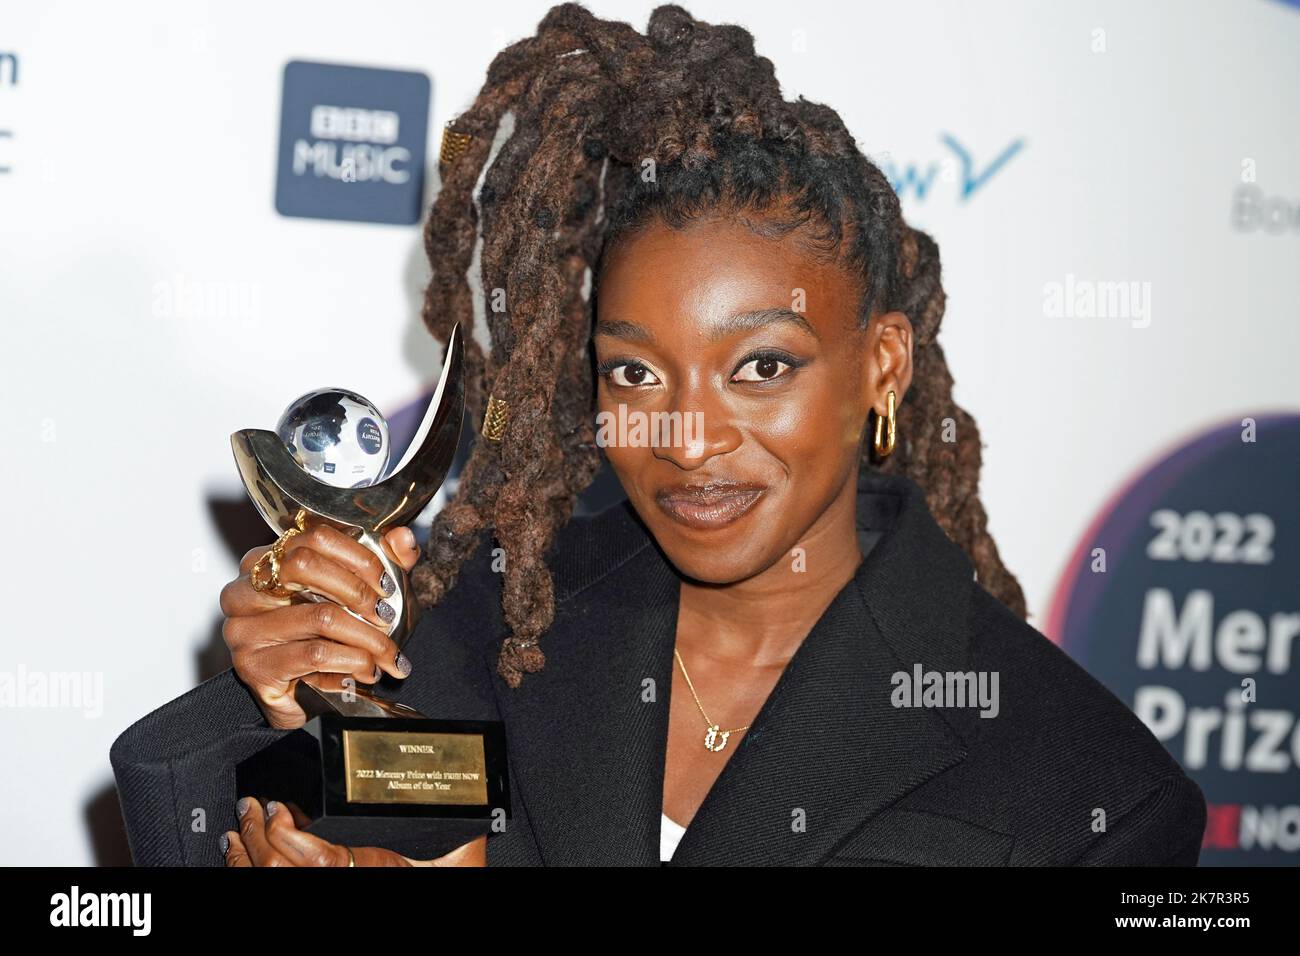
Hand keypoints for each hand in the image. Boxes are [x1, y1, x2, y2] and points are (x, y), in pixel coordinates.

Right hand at [220, 523, 422, 728]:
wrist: (299, 703)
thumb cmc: (320, 642)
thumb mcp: (354, 598)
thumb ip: (381, 563)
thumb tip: (404, 538)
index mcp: (264, 563)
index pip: (313, 537)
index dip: (357, 556)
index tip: (386, 582)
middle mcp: (244, 591)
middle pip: (305, 566)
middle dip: (359, 591)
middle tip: (387, 614)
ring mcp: (244, 630)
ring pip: (319, 615)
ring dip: (367, 637)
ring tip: (388, 653)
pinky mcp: (254, 667)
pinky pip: (315, 654)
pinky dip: (352, 661)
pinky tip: (368, 670)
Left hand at [222, 797, 486, 866]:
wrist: (446, 889)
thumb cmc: (448, 870)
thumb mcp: (455, 849)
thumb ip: (452, 821)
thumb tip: (454, 783)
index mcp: (372, 867)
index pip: (317, 861)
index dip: (287, 834)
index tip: (278, 807)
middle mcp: (344, 880)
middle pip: (278, 868)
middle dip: (256, 833)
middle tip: (252, 804)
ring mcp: (325, 886)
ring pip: (268, 877)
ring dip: (245, 850)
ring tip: (241, 824)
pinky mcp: (320, 885)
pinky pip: (272, 882)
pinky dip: (245, 865)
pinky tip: (239, 849)